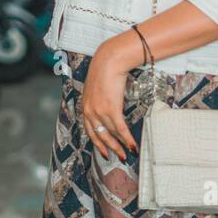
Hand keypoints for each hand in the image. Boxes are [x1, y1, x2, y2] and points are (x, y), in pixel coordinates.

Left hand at [80, 40, 139, 161]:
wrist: (109, 61)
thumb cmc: (104, 71)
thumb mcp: (95, 88)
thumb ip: (97, 100)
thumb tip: (107, 109)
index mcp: (85, 106)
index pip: (89, 130)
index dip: (98, 143)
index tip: (104, 151)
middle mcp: (90, 111)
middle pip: (100, 136)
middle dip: (110, 148)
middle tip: (119, 156)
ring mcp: (100, 111)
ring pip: (112, 134)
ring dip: (121, 145)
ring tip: (128, 152)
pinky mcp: (111, 109)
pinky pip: (121, 129)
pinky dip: (128, 139)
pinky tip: (133, 145)